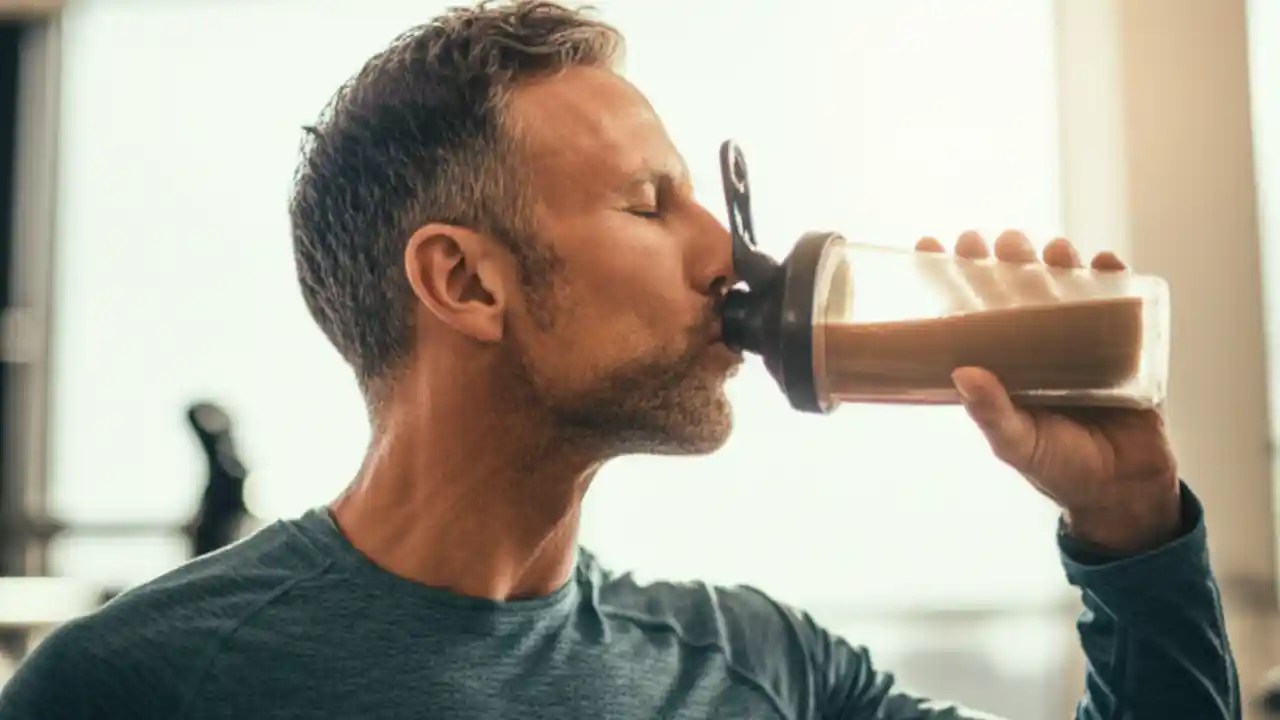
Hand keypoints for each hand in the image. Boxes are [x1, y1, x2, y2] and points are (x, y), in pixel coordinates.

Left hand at [916, 231, 1181, 554]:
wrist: (1122, 491)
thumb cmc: (1059, 468)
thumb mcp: (1017, 443)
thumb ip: (992, 412)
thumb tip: (961, 373)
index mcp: (1000, 363)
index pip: (967, 310)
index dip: (948, 276)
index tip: (929, 244)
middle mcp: (1034, 345)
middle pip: (1014, 287)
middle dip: (1003, 258)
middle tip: (993, 241)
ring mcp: (1078, 341)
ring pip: (1063, 285)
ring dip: (1056, 261)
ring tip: (1050, 248)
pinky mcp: (1121, 344)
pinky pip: (1117, 302)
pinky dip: (1112, 277)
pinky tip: (1105, 262)